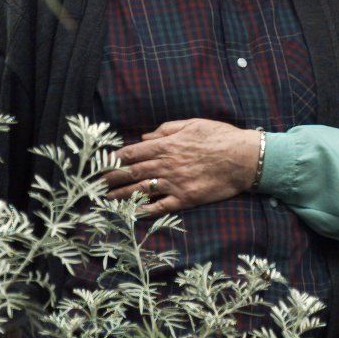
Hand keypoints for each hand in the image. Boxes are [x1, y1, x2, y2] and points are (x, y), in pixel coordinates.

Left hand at [105, 119, 259, 216]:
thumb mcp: (192, 124)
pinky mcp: (185, 199)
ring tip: (106, 199)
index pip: (132, 152)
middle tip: (95, 185)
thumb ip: (166, 129)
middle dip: (111, 178)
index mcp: (166, 145)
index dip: (114, 159)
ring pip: (141, 190)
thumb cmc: (220, 136)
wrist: (243, 158)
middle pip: (131, 172)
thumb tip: (145, 137)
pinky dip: (145, 211)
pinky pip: (160, 206)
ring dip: (121, 195)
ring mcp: (174, 183)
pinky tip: (132, 214)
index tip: (101, 163)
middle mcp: (166, 165)